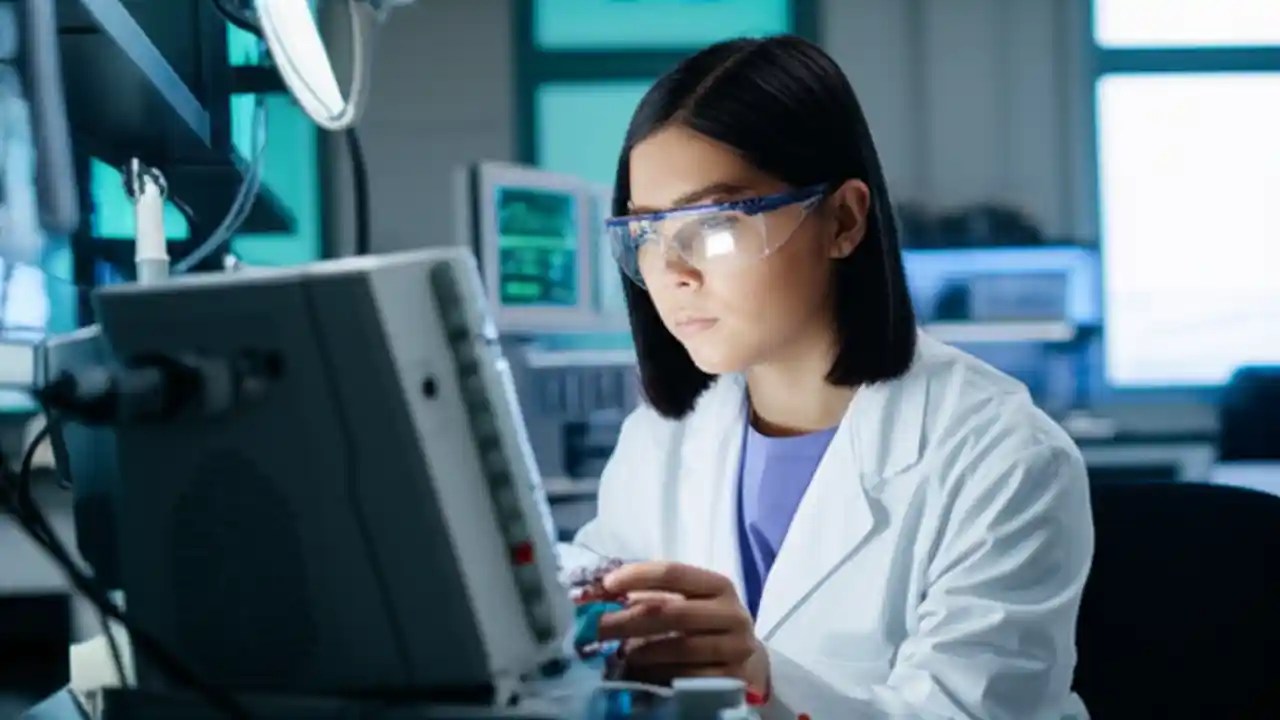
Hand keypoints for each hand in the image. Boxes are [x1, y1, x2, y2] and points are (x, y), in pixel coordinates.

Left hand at [595, 561, 769, 691]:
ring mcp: (736, 648)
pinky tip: (640, 672)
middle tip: (597, 627)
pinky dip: (658, 674)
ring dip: (642, 650)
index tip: (606, 584)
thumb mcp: (690, 602)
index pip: (674, 573)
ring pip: (680, 647)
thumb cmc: (706, 625)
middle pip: (673, 612)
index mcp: (719, 586)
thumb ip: (654, 595)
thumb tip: (604, 592)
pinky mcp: (733, 679)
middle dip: (629, 619)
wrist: (747, 661)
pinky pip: (688, 677)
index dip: (638, 575)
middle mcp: (732, 614)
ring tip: (618, 652)